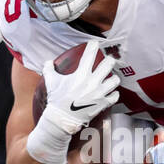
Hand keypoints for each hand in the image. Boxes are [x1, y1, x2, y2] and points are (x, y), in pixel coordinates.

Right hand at [27, 42, 118, 163]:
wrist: (62, 119)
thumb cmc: (56, 100)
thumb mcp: (51, 82)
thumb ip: (49, 69)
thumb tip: (48, 62)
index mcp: (81, 74)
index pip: (90, 54)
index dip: (93, 45)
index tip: (95, 43)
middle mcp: (93, 82)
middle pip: (108, 64)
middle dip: (109, 61)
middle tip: (108, 61)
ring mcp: (99, 93)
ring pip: (115, 80)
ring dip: (113, 78)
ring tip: (111, 78)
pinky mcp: (103, 104)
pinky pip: (115, 96)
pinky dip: (114, 94)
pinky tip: (111, 92)